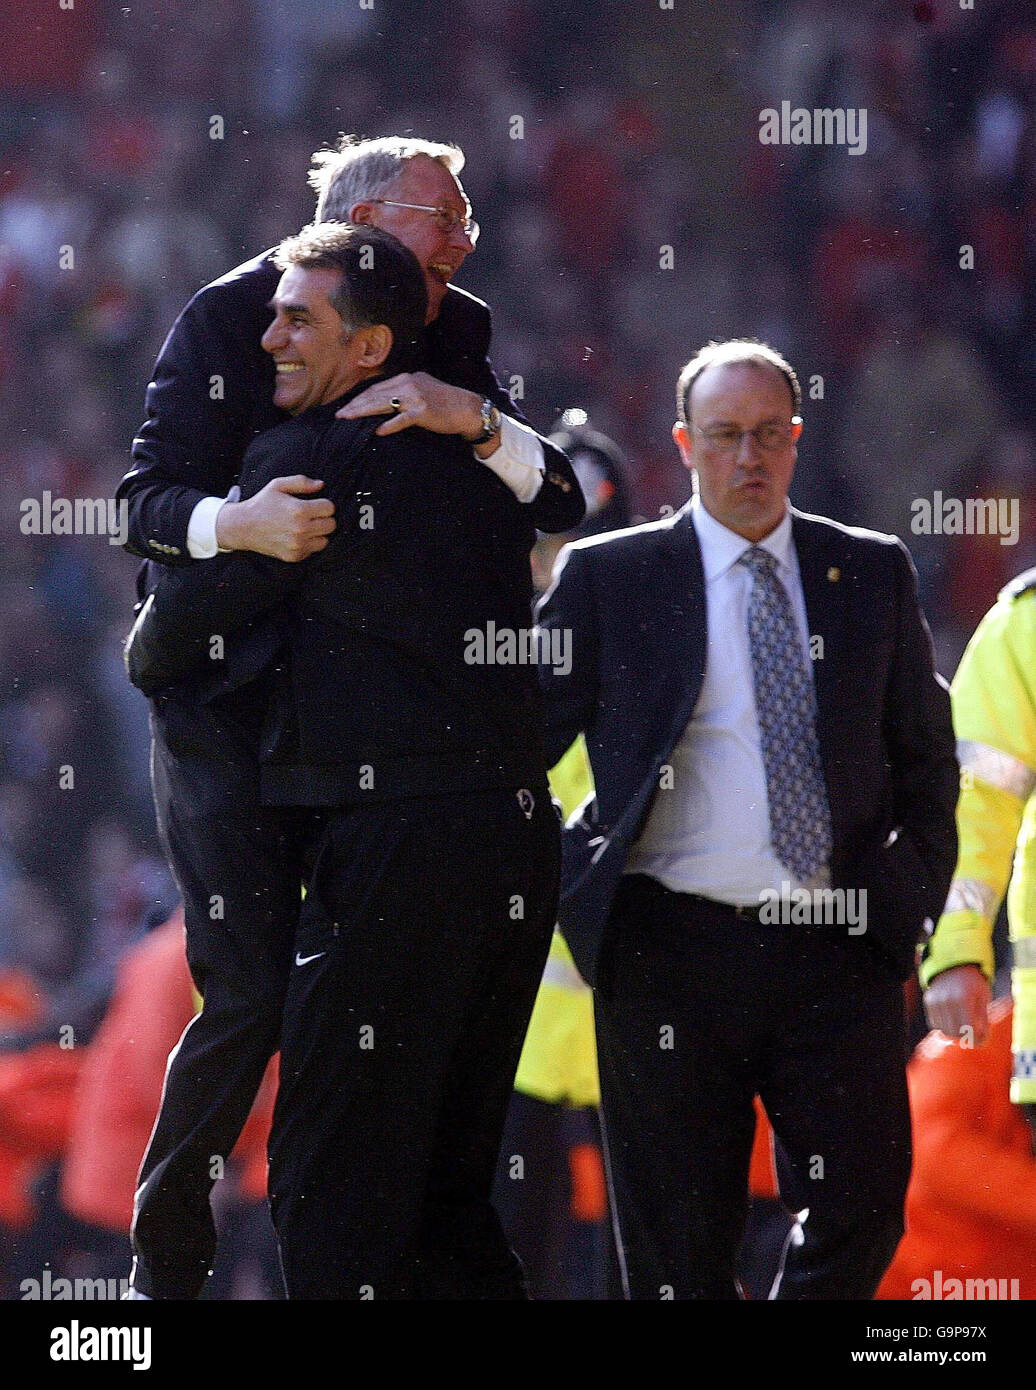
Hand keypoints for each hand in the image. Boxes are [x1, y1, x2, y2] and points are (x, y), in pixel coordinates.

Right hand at [215, 476, 334, 561]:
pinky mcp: (294, 556)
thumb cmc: (262, 503)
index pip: (330, 508)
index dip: (324, 504)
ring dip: (318, 533)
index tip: (315, 504)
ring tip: (306, 526)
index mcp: (299, 510)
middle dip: (324, 518)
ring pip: (325, 540)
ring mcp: (298, 545)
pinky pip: (313, 550)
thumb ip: (301, 482)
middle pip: (331, 525)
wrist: (243, 527)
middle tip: (312, 515)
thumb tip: (321, 485)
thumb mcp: (278, 485)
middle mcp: (301, 529)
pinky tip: (297, 536)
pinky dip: (308, 544)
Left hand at [336, 373, 493, 446]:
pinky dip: (389, 425)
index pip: (377, 388)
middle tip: (339, 415)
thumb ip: (404, 393)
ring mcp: (415, 397)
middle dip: (355, 405)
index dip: (359, 398)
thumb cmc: (445, 402)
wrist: (467, 408)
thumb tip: (385, 401)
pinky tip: (378, 431)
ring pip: (383, 403)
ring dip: (363, 412)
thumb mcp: (422, 389)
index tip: (345, 406)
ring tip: (348, 419)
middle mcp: (408, 384)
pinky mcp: (423, 411)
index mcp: (406, 378)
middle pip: (375, 394)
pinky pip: (401, 419)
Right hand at [923, 963, 990, 1045]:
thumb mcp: (984, 998)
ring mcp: (935, 1001)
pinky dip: (944, 1025)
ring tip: (963, 1024)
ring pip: (944, 1031)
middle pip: (955, 1033)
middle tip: (973, 1033)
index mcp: (963, 999)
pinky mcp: (928, 1002)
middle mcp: (946, 1001)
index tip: (981, 1038)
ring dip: (955, 1032)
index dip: (976, 1038)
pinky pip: (935, 1024)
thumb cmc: (974, 983)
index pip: (968, 1030)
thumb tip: (979, 1042)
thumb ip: (983, 1020)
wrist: (954, 965)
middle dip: (966, 1037)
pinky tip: (952, 1018)